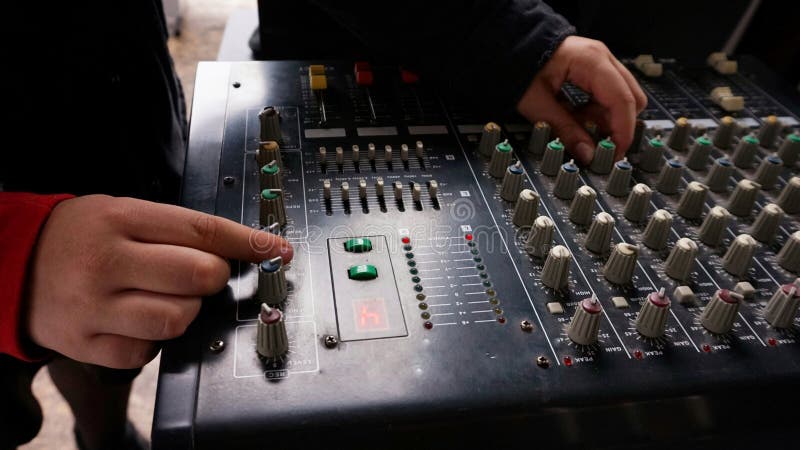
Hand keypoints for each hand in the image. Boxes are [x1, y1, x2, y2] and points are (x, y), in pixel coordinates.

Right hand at [25, 195, 292, 368]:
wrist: (14, 265)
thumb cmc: (82, 236)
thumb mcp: (123, 213)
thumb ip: (177, 229)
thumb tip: (241, 250)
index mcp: (120, 219)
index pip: (202, 230)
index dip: (247, 241)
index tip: (276, 249)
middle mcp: (106, 261)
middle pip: (198, 276)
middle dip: (214, 277)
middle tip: (200, 274)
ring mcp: (94, 306)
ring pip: (178, 318)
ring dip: (187, 310)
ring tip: (164, 296)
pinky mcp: (86, 344)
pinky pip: (147, 350)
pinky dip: (154, 338)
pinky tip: (138, 319)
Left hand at [516, 36, 646, 163]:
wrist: (508, 44)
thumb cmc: (518, 63)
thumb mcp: (536, 101)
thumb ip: (563, 128)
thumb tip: (586, 153)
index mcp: (592, 60)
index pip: (623, 101)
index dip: (623, 132)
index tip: (615, 154)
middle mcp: (602, 58)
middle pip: (630, 99)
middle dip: (617, 126)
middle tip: (597, 146)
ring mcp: (600, 62)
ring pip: (621, 98)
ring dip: (605, 119)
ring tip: (578, 128)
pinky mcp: (593, 69)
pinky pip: (607, 95)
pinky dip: (596, 111)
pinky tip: (576, 118)